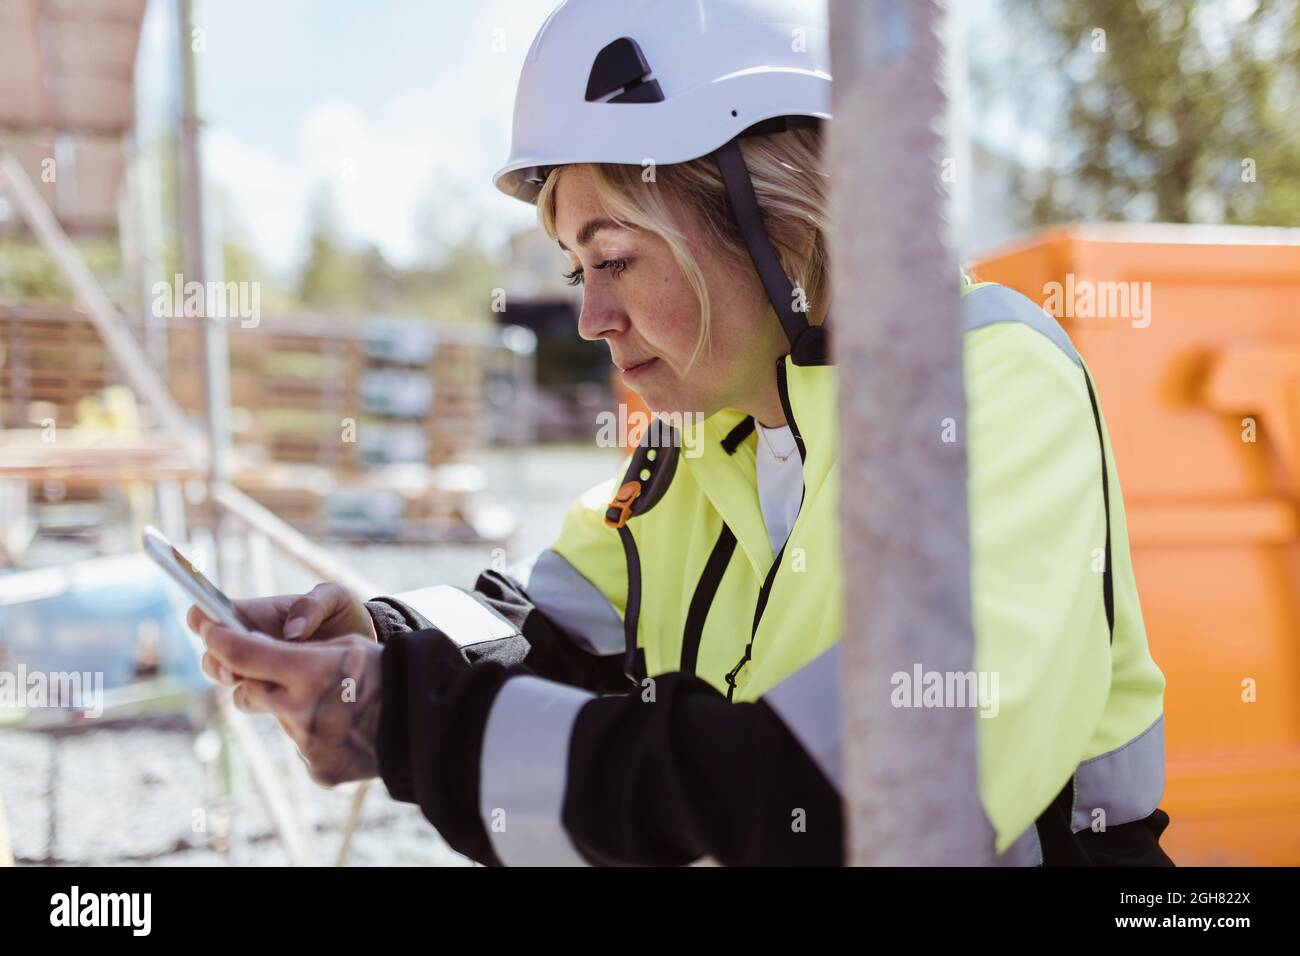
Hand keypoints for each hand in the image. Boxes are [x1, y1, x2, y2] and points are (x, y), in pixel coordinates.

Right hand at [188, 583, 375, 686]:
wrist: (363, 643)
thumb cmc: (342, 613)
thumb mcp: (334, 598)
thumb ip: (313, 604)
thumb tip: (293, 632)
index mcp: (253, 613)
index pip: (209, 613)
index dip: (201, 619)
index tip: (210, 628)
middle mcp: (248, 641)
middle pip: (210, 653)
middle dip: (216, 660)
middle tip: (234, 669)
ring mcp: (258, 668)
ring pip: (227, 679)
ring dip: (235, 682)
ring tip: (256, 681)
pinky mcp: (272, 690)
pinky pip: (251, 700)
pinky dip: (258, 699)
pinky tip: (281, 696)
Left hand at [199, 619, 383, 786]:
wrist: (426, 723)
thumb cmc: (389, 672)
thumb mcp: (348, 644)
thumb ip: (299, 651)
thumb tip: (255, 651)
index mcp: (310, 672)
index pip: (244, 654)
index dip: (219, 639)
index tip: (207, 629)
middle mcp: (301, 711)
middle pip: (248, 692)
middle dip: (257, 678)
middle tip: (284, 672)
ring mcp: (307, 745)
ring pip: (279, 719)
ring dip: (295, 707)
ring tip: (335, 703)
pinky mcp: (317, 770)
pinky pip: (301, 746)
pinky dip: (316, 734)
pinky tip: (345, 727)